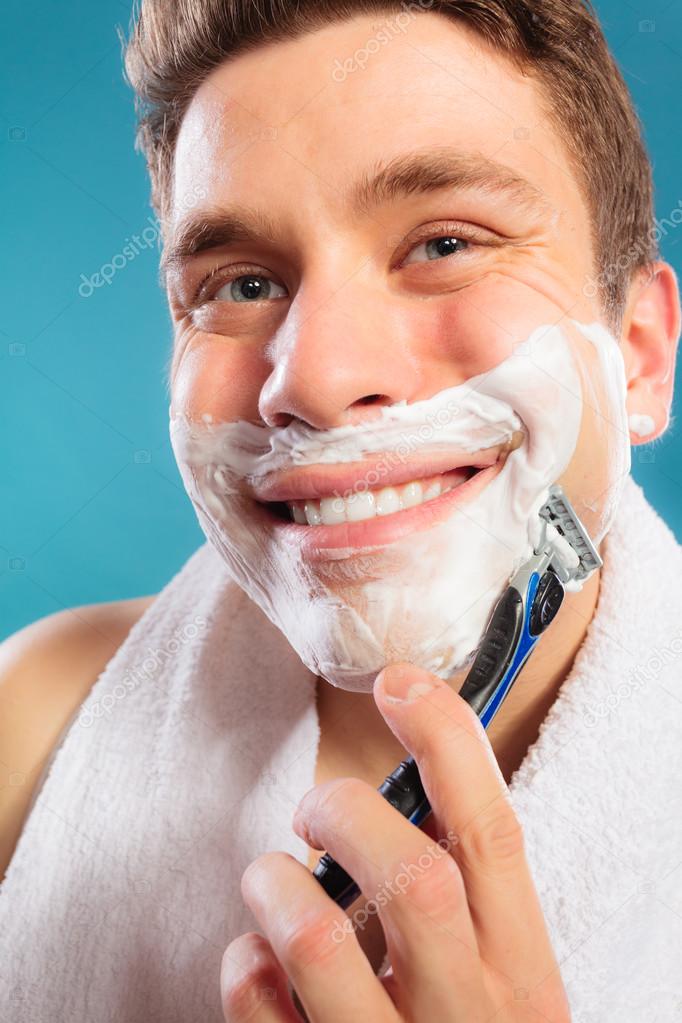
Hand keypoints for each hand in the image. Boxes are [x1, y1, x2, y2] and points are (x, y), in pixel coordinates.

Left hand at [221, 663, 570, 1021]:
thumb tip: (385, 804)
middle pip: (412, 877)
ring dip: (277, 886)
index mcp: (522, 975)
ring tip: (271, 880)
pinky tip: (251, 965)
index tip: (400, 679)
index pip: (493, 835)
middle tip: (316, 806)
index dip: (449, 744)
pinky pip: (260, 1015)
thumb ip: (461, 909)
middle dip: (348, 813)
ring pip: (321, 944)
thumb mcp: (493, 987)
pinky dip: (240, 969)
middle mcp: (470, 1019)